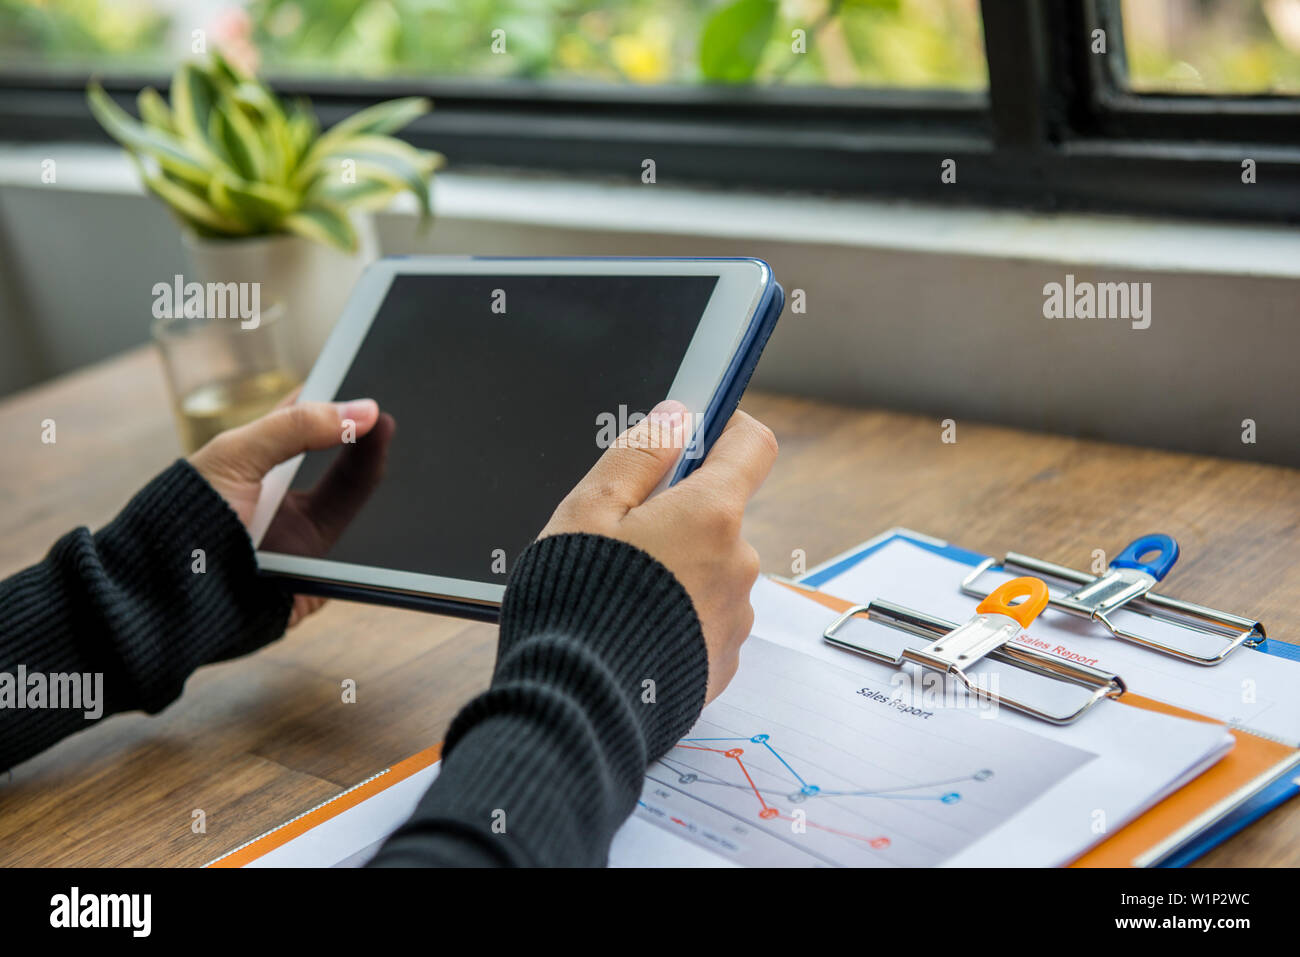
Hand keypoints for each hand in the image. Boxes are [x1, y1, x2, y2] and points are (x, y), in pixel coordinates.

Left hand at [190, 396, 392, 626]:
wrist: (174, 600)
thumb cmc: (185, 520)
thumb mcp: (235, 455)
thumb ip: (296, 427)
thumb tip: (363, 410)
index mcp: (251, 462)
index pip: (297, 419)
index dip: (327, 397)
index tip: (355, 377)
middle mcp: (278, 493)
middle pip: (332, 452)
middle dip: (359, 428)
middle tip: (380, 405)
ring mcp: (299, 529)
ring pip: (350, 487)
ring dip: (370, 457)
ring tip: (386, 427)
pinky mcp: (319, 563)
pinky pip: (357, 528)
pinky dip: (371, 493)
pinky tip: (378, 463)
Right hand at [540, 400, 777, 702]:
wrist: (577, 707)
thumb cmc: (574, 602)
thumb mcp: (588, 510)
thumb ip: (638, 454)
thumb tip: (678, 417)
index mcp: (710, 515)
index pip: (751, 445)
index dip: (725, 429)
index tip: (697, 433)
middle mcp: (738, 564)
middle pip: (720, 515)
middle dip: (679, 515)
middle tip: (620, 539)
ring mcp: (736, 617)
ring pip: (712, 569)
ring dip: (678, 570)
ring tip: (619, 595)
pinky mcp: (723, 662)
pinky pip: (706, 619)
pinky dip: (678, 615)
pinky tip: (633, 630)